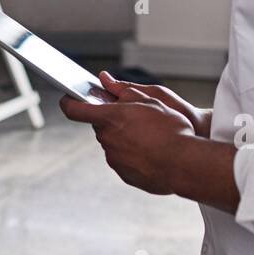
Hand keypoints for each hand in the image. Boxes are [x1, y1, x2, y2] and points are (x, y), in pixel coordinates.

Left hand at [59, 75, 197, 194]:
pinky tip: (152, 153)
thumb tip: (105, 79)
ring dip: (125, 138)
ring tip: (150, 137)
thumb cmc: (171, 129)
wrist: (186, 164)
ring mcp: (115, 159)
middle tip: (135, 118)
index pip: (75, 110)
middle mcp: (108, 139)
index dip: (68, 102)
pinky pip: (123, 160)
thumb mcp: (151, 100)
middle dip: (113, 120)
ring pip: (113, 143)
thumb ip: (123, 90)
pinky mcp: (125, 174)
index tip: (68, 98)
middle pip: (101, 126)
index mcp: (110, 118)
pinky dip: (133, 155)